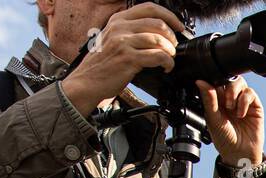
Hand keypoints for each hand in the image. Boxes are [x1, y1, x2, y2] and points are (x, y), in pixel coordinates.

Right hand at [60, 3, 184, 115]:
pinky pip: (158, 56)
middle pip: (158, 23)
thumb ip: (131, 32)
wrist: (87, 81)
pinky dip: (167, 62)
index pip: (149, 8)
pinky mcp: (128, 58)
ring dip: (170, 51)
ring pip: (159, 39)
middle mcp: (120, 27)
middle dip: (172, 37)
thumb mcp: (114, 39)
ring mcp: (123, 42)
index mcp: (118, 20)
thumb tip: (159, 34)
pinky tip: (166, 67)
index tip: (178, 26)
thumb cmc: (103, 63)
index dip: (169, 16)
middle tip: (174, 48)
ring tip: (170, 59)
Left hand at [196, 77, 263, 168]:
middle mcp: (229, 98)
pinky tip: (241, 113)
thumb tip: (200, 82)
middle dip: (225, 86)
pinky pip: (250, 93)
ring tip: (231, 108)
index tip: (211, 87)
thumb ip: (208, 100)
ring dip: (234, 92)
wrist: (240, 154)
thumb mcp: (212, 119)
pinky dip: (244, 101)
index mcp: (216, 100)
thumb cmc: (225, 139)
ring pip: (239, 82)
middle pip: (228, 77)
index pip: (214, 81)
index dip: (213, 81)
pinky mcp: (255, 106)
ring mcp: (242, 101)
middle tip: (223, 101)